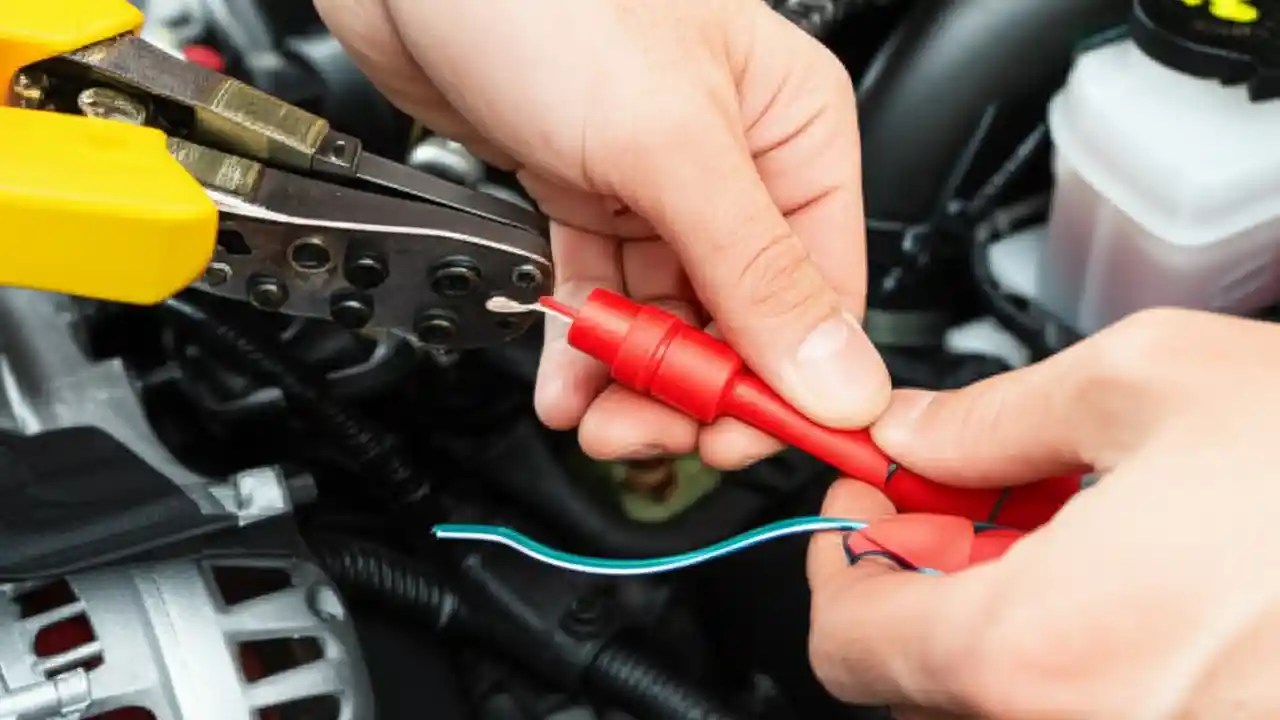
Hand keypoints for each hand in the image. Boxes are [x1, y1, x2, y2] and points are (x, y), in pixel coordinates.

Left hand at [313, 0, 888, 467]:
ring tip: (597, 417)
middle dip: (692, 388)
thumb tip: (836, 374)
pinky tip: (565, 385)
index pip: (822, 291)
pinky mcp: (582, 191)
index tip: (746, 439)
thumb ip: (756, 267)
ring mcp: (654, 183)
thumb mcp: (670, 141)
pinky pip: (598, 292)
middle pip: (739, 319)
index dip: (789, 380)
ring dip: (631, 380)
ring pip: (665, 317)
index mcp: (792, 132)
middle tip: (647, 431)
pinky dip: (582, 345)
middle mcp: (732, 164)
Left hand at [807, 308, 1279, 718]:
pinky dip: (1071, 643)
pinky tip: (1126, 571)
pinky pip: (1088, 701)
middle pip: (917, 676)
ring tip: (1064, 525)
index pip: (846, 645)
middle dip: (916, 578)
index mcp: (1040, 646)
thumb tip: (917, 434)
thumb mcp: (1145, 385)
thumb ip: (992, 419)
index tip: (865, 502)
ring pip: (1002, 693)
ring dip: (995, 611)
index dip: (837, 557)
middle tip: (963, 498)